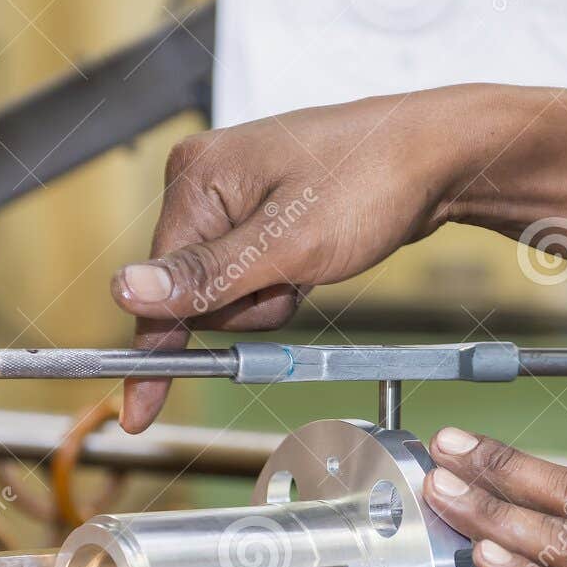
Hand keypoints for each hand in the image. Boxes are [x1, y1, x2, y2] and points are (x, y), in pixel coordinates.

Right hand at [111, 89, 477, 430]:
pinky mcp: (266, 212)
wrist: (440, 156)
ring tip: (313, 261)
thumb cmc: (372, 181)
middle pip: (195, 293)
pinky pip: (258, 276)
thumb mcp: (288, 244)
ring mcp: (238, 197)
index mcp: (195, 177)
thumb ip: (207, 277)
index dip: (156, 349)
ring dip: (272, 296)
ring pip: (231, 292)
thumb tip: (126, 291)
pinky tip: (316, 258)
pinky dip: (287, 282)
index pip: (157, 284)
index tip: (138, 411)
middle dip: (247, 305)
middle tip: (295, 276)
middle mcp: (207, 182)